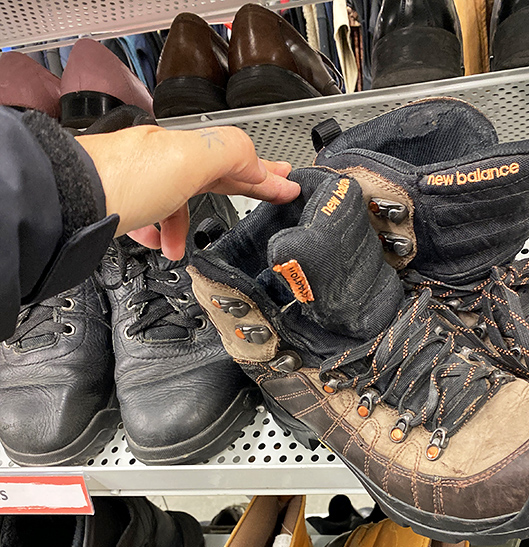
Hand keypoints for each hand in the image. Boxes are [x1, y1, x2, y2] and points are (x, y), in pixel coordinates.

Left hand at [76, 124, 299, 259]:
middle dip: (240, 190)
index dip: (267, 175)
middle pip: (212, 177)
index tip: (290, 186)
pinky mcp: (120, 204)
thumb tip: (258, 164)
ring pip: (177, 203)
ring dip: (183, 228)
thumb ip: (229, 154)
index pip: (237, 159)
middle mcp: (162, 161)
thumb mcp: (189, 160)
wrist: (70, 200)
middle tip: (269, 196)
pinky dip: (156, 232)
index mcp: (184, 148)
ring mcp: (139, 182)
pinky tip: (153, 242)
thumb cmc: (122, 181)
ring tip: (178, 248)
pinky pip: (148, 218)